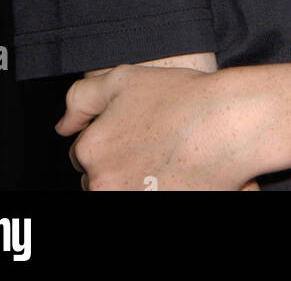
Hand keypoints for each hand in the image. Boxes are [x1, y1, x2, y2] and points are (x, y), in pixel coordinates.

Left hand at [56, 64, 261, 190]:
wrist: (228, 123)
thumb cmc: (179, 96)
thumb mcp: (123, 79)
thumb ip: (81, 98)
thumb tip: (62, 126)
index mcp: (92, 150)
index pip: (84, 154)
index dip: (110, 138)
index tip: (135, 130)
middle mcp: (103, 183)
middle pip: (101, 179)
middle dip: (119, 165)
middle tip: (153, 143)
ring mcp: (131, 202)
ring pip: (122, 193)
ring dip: (136, 182)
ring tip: (166, 161)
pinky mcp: (159, 211)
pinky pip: (147, 201)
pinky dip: (156, 190)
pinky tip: (175, 176)